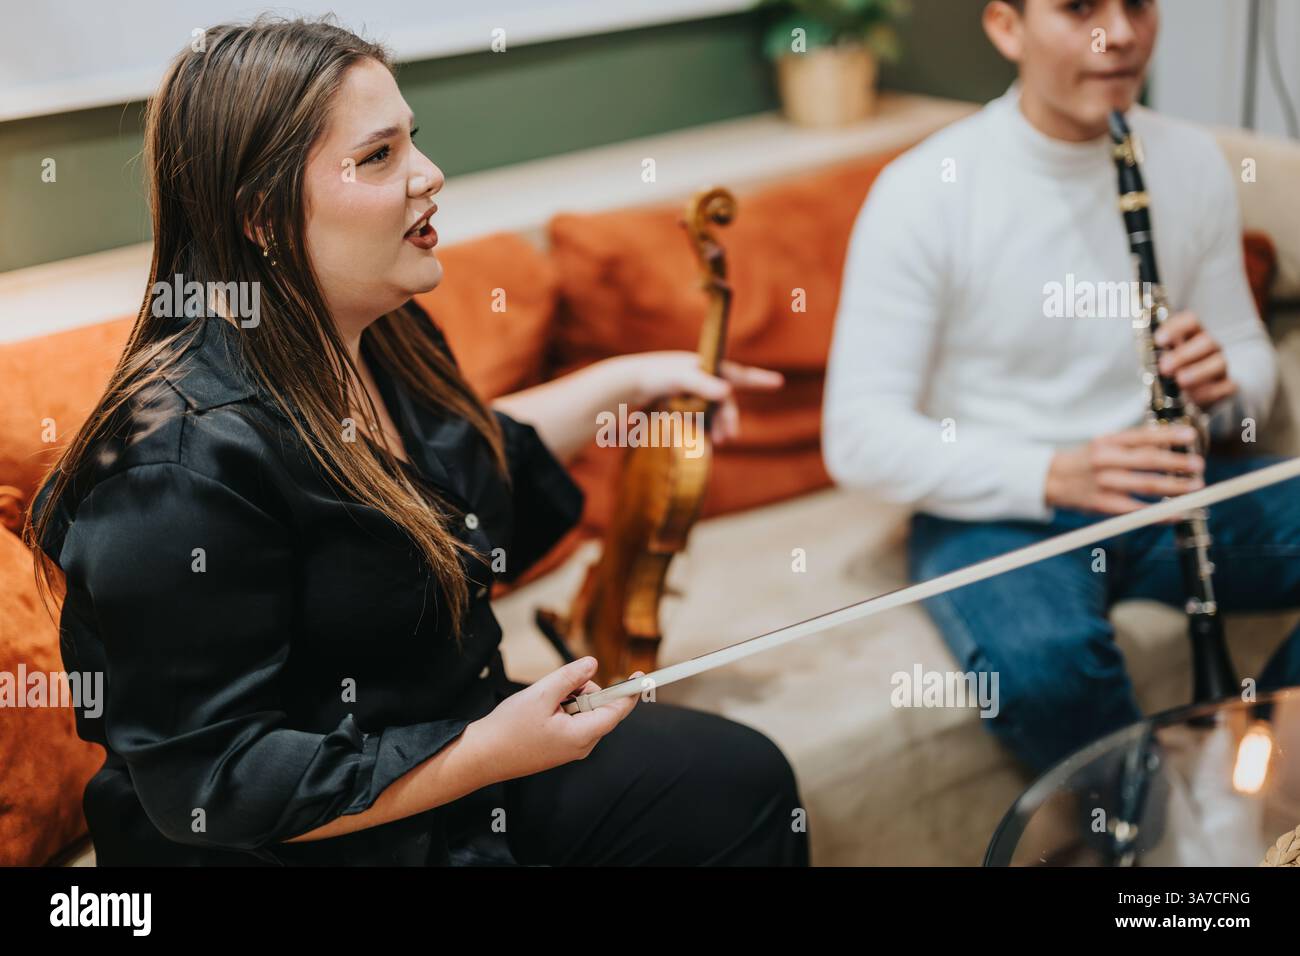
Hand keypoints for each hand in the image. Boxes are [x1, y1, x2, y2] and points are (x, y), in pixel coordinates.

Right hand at [466, 657, 639, 783]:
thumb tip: (594, 664)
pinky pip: (571, 720)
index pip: (618, 711)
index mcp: (582, 735)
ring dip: (568, 699)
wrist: (482, 756)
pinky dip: (560, 708)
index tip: (640, 675)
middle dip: (582, 690)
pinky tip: (539, 711)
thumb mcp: (542, 693)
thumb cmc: (508, 729)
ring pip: (583, 712)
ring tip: (542, 702)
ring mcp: (571, 748)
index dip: (631, 691)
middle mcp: (582, 745)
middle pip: (598, 707)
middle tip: (557, 688)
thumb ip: (571, 676)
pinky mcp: (560, 747)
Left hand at [617, 351, 783, 443]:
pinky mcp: (679, 406)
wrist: (624, 385)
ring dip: (716, 427)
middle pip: (724, 402)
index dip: (759, 380)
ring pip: (711, 414)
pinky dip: (701, 429)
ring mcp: (691, 394)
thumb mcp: (681, 378)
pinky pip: (697, 420)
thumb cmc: (654, 376)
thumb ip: (703, 385)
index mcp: (707, 368)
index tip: (778, 382)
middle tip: (728, 437)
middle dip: (729, 419)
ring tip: (716, 442)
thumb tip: (728, 393)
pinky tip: (702, 440)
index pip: (739, 375)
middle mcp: (702, 380)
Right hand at [1045, 423, 1204, 515]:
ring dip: (1175, 487)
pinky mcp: (1104, 505)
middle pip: (1147, 460)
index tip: (1190, 435)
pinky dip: (1160, 513)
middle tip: (1198, 465)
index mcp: (1108, 442)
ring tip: (1196, 487)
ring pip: (1146, 485)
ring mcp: (1105, 484)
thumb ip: (1132, 442)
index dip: (1168, 435)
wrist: (1051, 480)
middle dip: (1176, 462)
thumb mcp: (1103, 443)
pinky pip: (1137, 511)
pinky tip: (1178, 513)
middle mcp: (1106, 461)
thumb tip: (1171, 441)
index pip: (1142, 436)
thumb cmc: (1086, 460)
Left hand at [1154, 311, 1237, 410]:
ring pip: (1219, 362)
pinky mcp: (1227, 387)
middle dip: (1184, 354)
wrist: (1183, 403)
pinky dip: (1209, 392)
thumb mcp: (1156, 363)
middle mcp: (1209, 348)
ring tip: (1180, 381)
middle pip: (1206, 341)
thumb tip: (1144, 352)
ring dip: (1198, 372)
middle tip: (1164, 367)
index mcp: (1191, 336)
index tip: (1159, 340)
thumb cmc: (1167, 376)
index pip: (1190, 321)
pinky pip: (1226, 386)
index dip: (1176, 327)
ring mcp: (1220, 366)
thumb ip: (1153, 355)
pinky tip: (1193, 397)